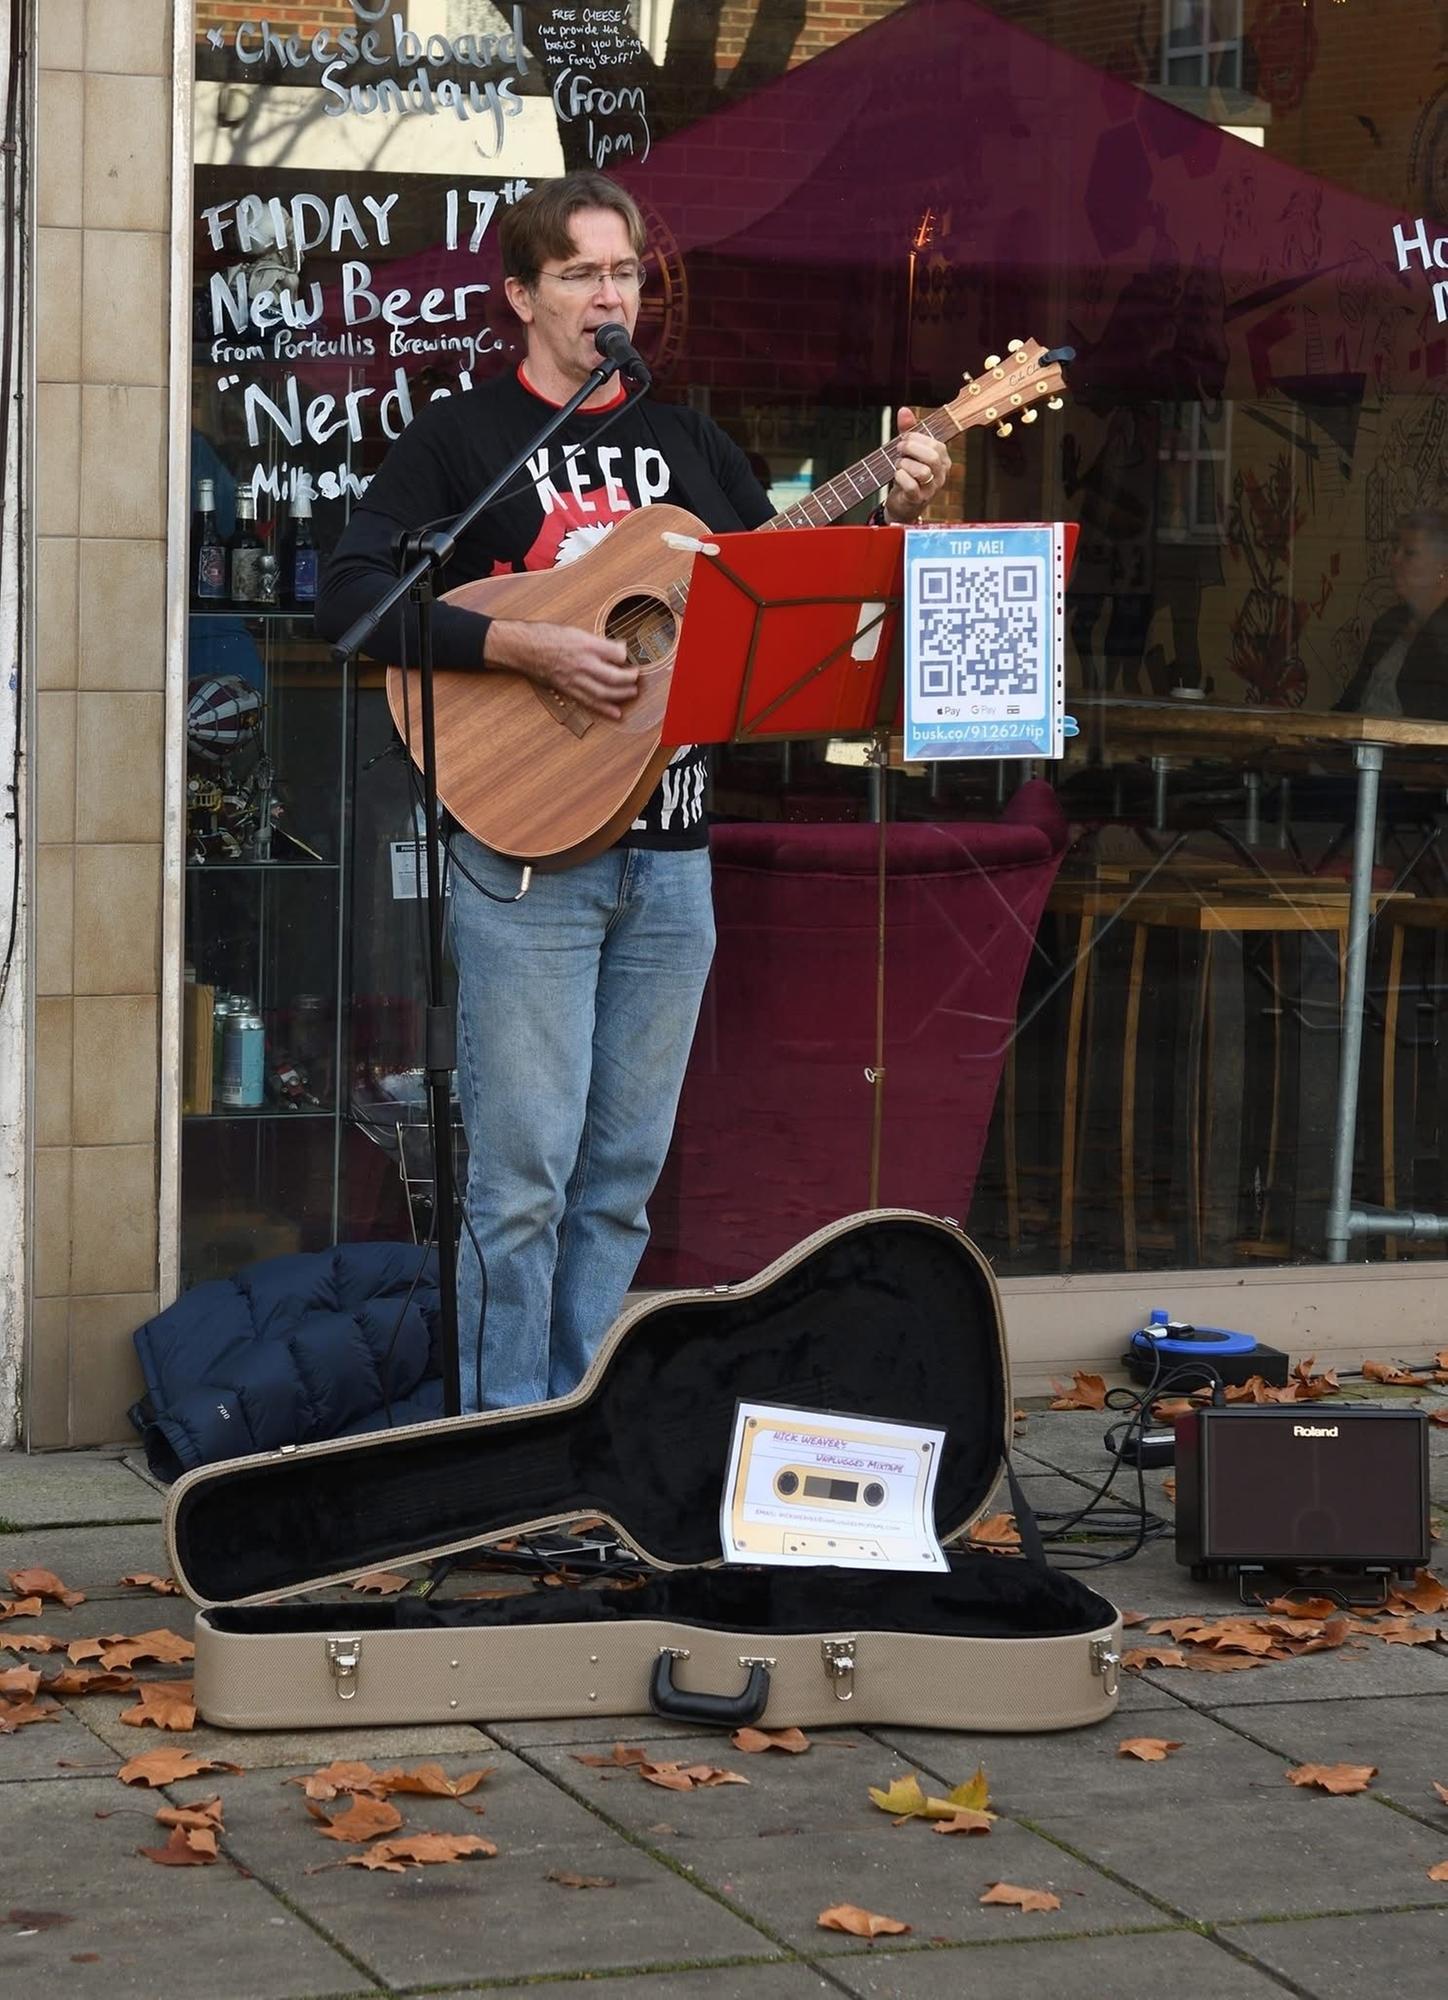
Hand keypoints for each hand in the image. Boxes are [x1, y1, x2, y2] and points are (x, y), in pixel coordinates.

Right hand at [485, 618, 639, 719]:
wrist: (525, 648)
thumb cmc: (547, 636)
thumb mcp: (575, 631)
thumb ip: (597, 642)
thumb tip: (616, 649)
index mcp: (586, 645)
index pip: (616, 653)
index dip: (626, 656)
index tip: (629, 656)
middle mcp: (582, 663)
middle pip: (614, 677)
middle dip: (629, 679)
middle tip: (636, 677)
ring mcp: (575, 679)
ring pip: (604, 692)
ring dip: (621, 695)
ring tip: (632, 693)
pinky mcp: (569, 689)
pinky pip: (589, 702)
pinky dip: (605, 709)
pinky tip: (616, 713)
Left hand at [883, 406, 950, 522]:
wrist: (903, 504)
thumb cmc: (909, 475)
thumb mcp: (909, 451)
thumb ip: (908, 430)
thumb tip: (904, 410)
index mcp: (942, 460)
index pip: (936, 444)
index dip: (917, 438)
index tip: (904, 438)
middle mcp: (940, 475)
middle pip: (932, 455)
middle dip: (911, 448)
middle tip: (899, 449)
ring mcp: (931, 489)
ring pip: (923, 471)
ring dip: (905, 464)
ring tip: (899, 465)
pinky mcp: (918, 499)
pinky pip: (911, 486)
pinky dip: (900, 477)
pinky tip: (897, 475)